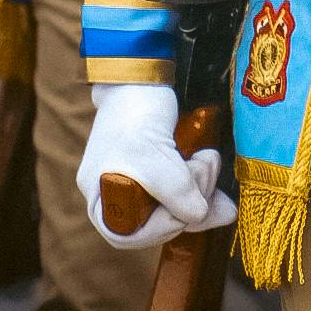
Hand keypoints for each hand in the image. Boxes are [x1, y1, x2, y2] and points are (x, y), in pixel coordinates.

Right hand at [77, 85, 234, 251]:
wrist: (142, 75)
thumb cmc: (136, 112)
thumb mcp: (153, 155)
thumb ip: (176, 191)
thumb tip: (201, 216)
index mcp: (100, 199)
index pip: (129, 235)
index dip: (163, 227)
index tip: (189, 205)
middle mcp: (117, 197)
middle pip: (157, 223)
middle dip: (189, 200)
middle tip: (205, 166)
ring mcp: (141, 183)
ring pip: (176, 206)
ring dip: (201, 186)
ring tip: (208, 158)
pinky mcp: (163, 169)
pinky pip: (184, 189)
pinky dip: (202, 181)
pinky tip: (210, 162)